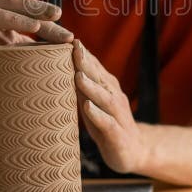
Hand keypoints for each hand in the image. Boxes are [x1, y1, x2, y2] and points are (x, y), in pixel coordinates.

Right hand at [0, 0, 73, 85]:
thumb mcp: (11, 48)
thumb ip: (31, 45)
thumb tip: (62, 50)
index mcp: (4, 10)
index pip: (30, 13)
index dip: (50, 22)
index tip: (70, 36)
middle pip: (15, 4)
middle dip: (37, 9)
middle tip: (58, 15)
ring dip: (14, 19)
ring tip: (35, 27)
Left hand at [72, 39, 147, 173]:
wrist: (134, 152)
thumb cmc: (107, 126)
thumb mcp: (93, 105)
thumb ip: (80, 90)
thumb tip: (56, 73)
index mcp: (108, 88)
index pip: (95, 68)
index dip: (84, 54)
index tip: (69, 39)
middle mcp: (114, 98)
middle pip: (100, 78)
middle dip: (87, 63)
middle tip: (74, 47)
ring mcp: (117, 116)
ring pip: (104, 98)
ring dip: (91, 86)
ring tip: (78, 75)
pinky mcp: (117, 135)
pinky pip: (107, 123)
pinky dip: (97, 114)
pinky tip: (87, 106)